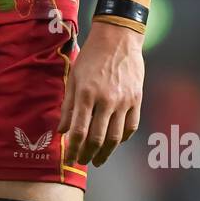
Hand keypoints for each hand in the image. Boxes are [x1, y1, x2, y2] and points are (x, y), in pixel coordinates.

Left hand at [58, 21, 143, 166]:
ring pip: (116, 137)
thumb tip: (62, 131)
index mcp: (87, 94)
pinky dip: (123, 138)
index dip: (73, 149)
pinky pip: (131, 126)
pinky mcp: (137, 99)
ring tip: (98, 159)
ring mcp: (124, 101)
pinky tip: (115, 143)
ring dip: (106, 152)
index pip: (79, 131)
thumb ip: (68, 106)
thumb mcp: (74, 78)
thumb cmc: (91, 57)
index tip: (70, 159)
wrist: (118, 38)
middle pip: (98, 138)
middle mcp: (106, 100)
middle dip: (88, 155)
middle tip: (83, 162)